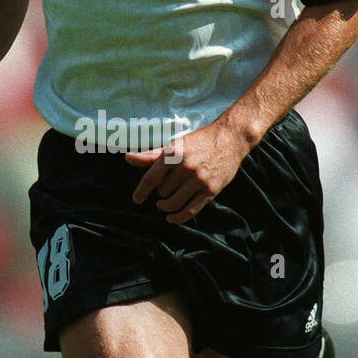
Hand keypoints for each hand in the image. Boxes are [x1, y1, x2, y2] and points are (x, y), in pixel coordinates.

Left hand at [124, 117, 251, 224]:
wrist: (229, 139)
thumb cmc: (199, 141)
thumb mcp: (175, 145)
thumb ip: (151, 155)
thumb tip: (127, 158)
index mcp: (173, 154)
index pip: (151, 178)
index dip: (141, 191)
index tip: (137, 199)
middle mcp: (185, 167)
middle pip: (162, 191)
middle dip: (161, 191)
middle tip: (166, 186)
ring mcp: (199, 180)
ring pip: (174, 203)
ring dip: (166, 206)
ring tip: (164, 204)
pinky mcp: (210, 190)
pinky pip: (190, 210)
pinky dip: (178, 217)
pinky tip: (171, 218)